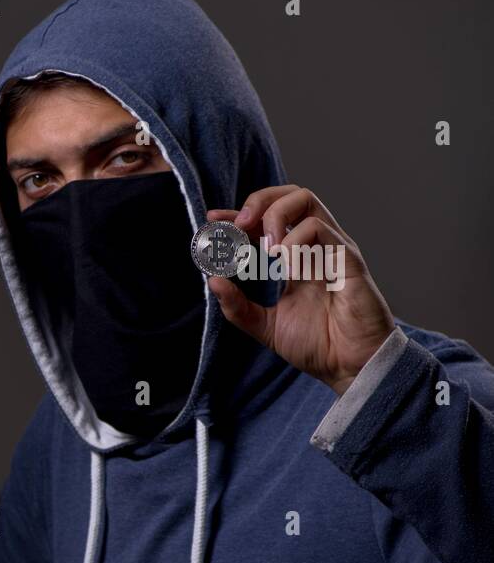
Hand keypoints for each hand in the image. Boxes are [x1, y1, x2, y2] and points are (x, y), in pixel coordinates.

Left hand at [205, 185, 395, 395]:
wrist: (351, 367)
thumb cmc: (318, 346)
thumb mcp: (265, 326)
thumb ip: (238, 307)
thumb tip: (212, 280)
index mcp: (296, 258)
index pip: (268, 219)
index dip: (241, 213)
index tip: (213, 219)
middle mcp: (316, 247)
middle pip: (291, 195)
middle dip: (259, 202)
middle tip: (240, 226)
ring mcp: (333, 250)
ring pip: (306, 200)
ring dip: (275, 217)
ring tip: (266, 252)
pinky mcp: (348, 260)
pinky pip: (320, 230)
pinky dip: (295, 241)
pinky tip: (287, 267)